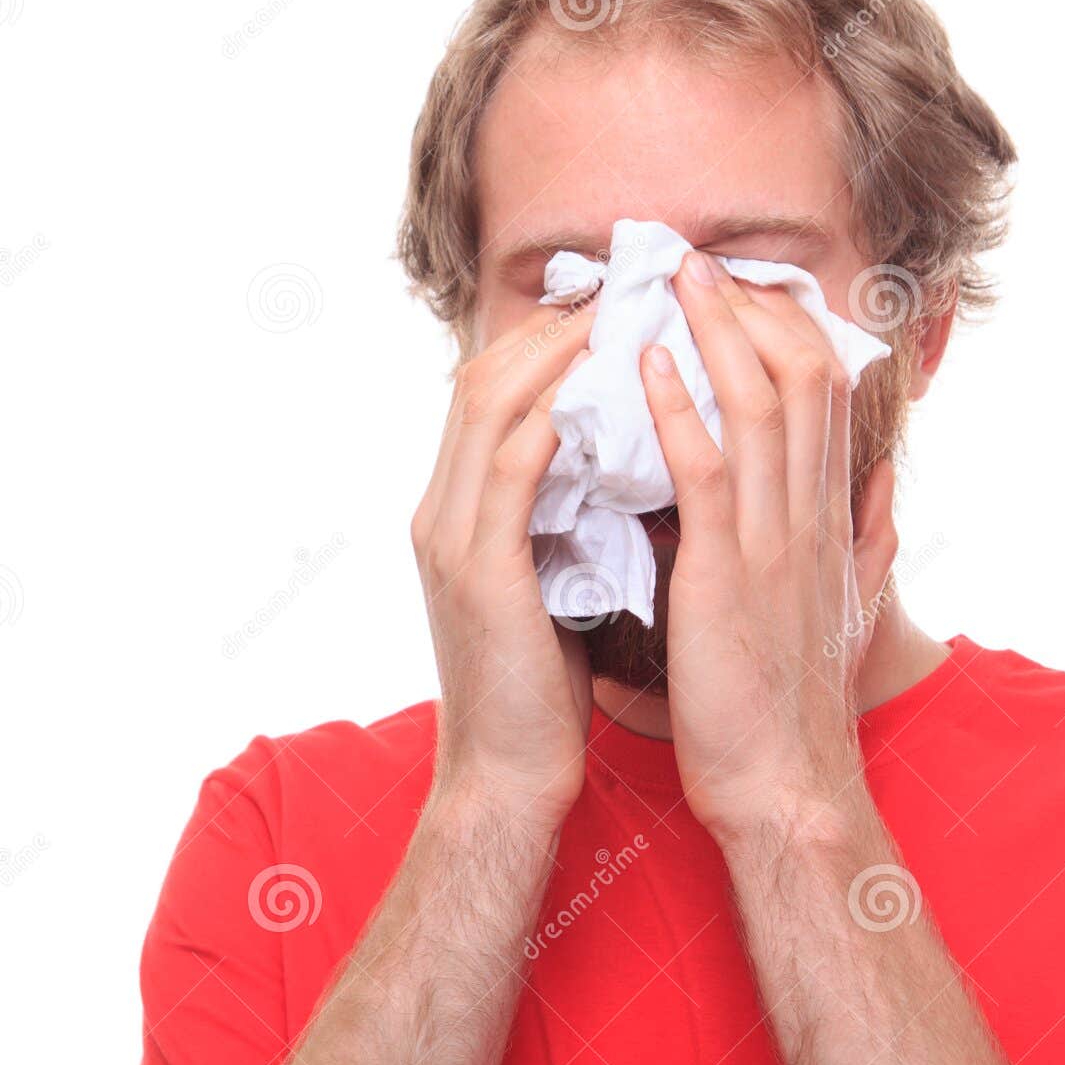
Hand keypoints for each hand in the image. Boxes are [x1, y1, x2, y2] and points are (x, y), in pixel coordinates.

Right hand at [411, 301, 596, 831]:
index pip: (492, 393)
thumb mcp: (551, 581)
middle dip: (552, 325)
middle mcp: (440, 510)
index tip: (614, 305)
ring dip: (558, 352)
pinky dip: (557, 417)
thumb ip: (565, 516)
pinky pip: (515, 466)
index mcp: (456, 511)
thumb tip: (625, 461)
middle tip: (621, 285)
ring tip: (623, 314)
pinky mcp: (478, 569)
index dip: (547, 340)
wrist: (506, 778)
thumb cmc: (542, 686)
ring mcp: (451, 536)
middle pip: (483, 378)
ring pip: (491, 406)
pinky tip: (606, 387)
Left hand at [639, 251, 898, 845]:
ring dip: (716, 331)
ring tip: (673, 277)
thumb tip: (887, 485)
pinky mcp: (728, 577)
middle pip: (799, 378)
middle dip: (751, 307)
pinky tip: (645, 364)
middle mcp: (813, 516)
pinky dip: (676, 411)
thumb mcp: (848, 610)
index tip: (741, 289)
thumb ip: (868, 541)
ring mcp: (774, 542)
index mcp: (831, 521)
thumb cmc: (799, 705)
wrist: (790, 790)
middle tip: (698, 257)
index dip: (786, 330)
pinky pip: (706, 473)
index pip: (823, 396)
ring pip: (758, 406)